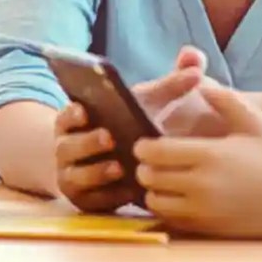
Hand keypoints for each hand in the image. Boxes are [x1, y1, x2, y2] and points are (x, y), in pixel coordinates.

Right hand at [53, 45, 218, 212]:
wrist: (112, 162)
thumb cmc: (130, 124)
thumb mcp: (146, 103)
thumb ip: (170, 84)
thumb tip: (196, 60)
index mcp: (75, 122)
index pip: (66, 116)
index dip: (71, 114)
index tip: (84, 110)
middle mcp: (68, 149)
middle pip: (69, 147)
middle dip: (87, 142)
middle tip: (109, 137)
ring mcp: (74, 177)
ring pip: (77, 177)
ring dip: (96, 172)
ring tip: (118, 167)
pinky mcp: (86, 201)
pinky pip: (93, 201)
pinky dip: (109, 196)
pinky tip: (128, 191)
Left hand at [134, 85, 261, 237]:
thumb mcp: (254, 121)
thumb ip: (225, 99)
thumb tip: (199, 86)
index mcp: (210, 155)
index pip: (156, 152)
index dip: (144, 147)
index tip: (145, 143)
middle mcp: (202, 185)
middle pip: (150, 177)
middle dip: (144, 168)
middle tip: (149, 162)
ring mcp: (204, 210)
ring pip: (155, 201)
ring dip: (152, 190)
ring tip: (161, 180)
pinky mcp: (208, 228)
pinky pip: (171, 219)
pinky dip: (166, 209)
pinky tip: (175, 198)